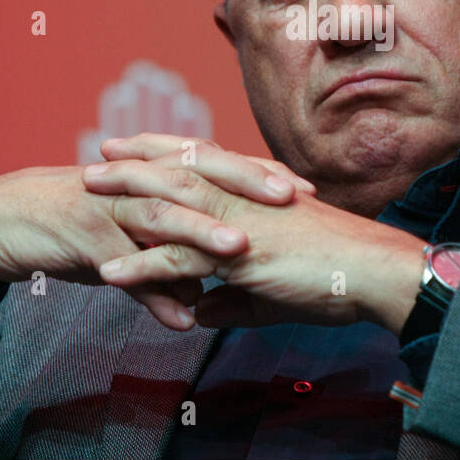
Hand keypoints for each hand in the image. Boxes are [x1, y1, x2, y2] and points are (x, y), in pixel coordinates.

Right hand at [0, 163, 286, 329]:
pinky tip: (181, 317)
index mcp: (153, 176)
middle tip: (291, 198)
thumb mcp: (127, 246)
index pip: (216, 167)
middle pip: (200, 175)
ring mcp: (109, 205)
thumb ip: (165, 269)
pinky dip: (152, 292)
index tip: (304, 188)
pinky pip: (123, 265)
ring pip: (163, 214)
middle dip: (247, 184)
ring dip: (203, 231)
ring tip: (242, 248)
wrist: (1, 223)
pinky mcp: (82, 234)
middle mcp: (137, 182)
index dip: (259, 174)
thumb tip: (199, 300)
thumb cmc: (72, 228)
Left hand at [82, 140, 425, 332]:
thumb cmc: (338, 275)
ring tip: (85, 192)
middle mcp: (244, 199)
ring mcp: (239, 222)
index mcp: (256, 196)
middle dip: (135, 160)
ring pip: (170, 201)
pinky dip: (140, 267)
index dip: (167, 154)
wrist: (374, 273)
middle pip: (179, 170)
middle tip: (98, 154)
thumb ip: (235, 295)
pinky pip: (178, 260)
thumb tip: (203, 310)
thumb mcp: (275, 286)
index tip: (135, 148)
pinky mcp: (238, 255)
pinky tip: (107, 273)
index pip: (204, 164)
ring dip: (125, 195)